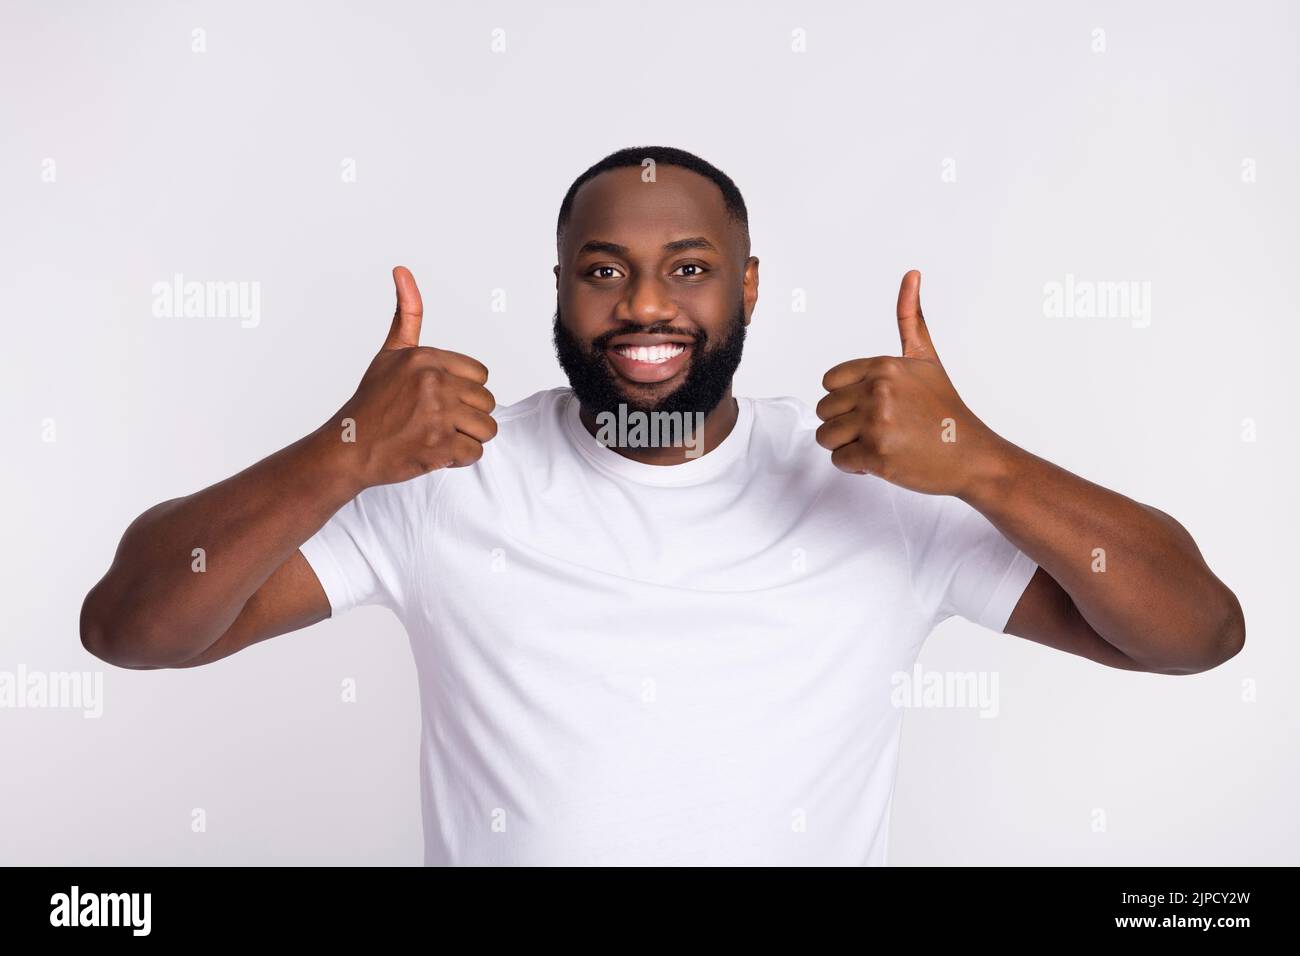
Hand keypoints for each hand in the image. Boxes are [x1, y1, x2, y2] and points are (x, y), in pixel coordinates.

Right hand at [324, 266, 496, 490]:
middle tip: (435, 421)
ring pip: (487, 429)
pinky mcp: (439, 446)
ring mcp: (437, 415)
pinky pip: (475, 453)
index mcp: (425, 358)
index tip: (438, 399)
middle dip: (467, 416)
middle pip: (487, 403)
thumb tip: (402, 270)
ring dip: (467, 438)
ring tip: (437, 435)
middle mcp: (433, 383)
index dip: (463, 391)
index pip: (481, 376)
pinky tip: (433, 451)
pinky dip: (458, 458)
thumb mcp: (390, 353)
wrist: (349, 449)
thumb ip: (407, 314)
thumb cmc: (373, 402)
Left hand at [814, 270, 1005, 497]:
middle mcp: (878, 391)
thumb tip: (911, 274)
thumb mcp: (927, 359)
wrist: (971, 455)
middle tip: (881, 428)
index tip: (873, 405)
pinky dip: (856, 466)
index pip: (829, 382)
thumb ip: (911, 319)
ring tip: (880, 442)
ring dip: (847, 445)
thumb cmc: (946, 409)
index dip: (846, 398)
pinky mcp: (876, 455)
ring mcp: (876, 423)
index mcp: (884, 366)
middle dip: (845, 423)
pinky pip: (839, 460)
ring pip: (826, 436)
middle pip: (824, 409)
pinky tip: (884, 458)